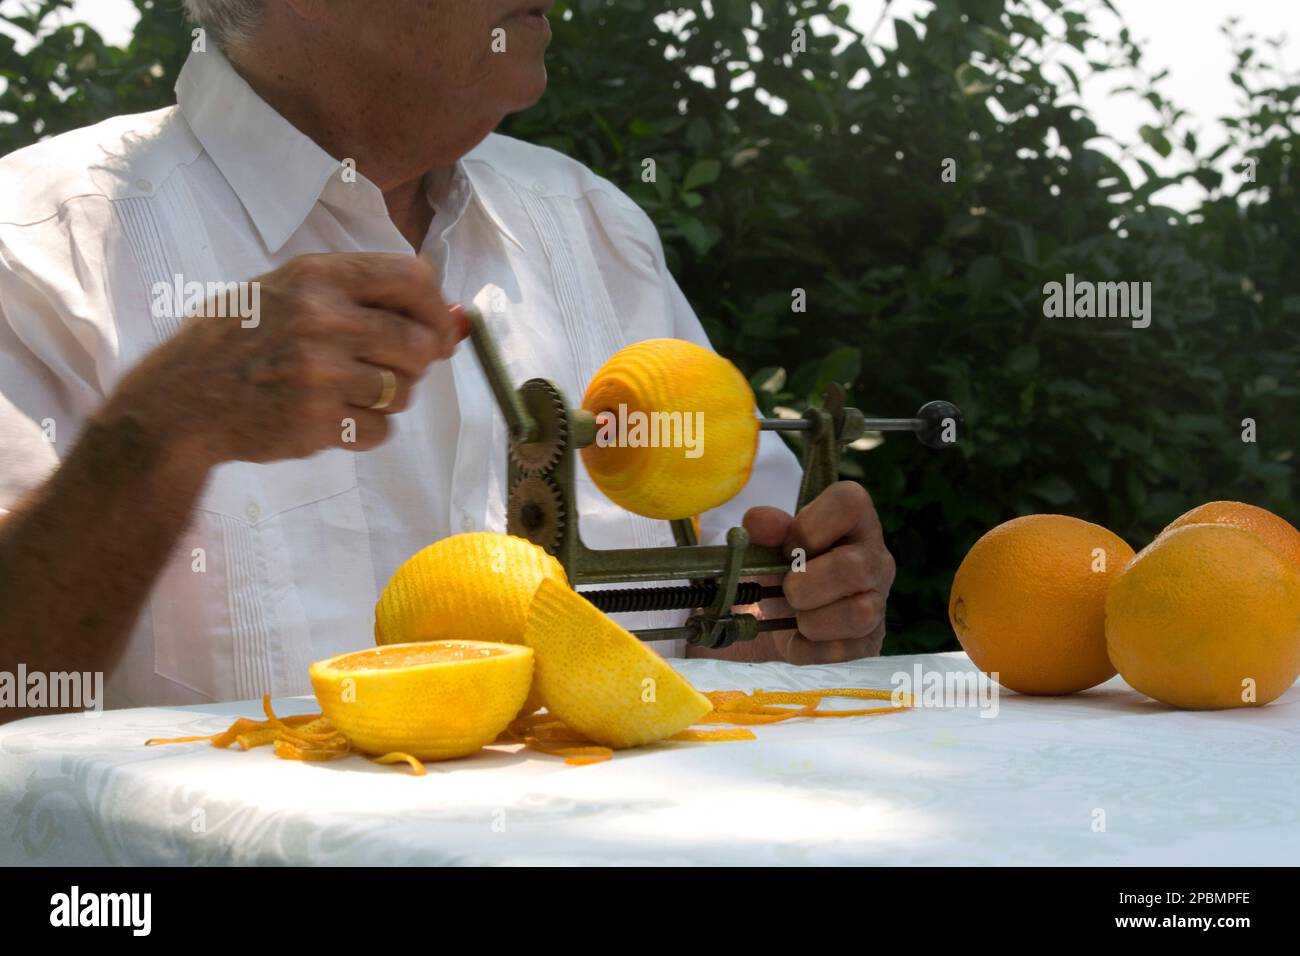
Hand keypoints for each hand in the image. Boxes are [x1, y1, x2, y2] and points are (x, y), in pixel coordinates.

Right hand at [105, 252, 463, 465]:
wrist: (180, 401)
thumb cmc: (241, 340)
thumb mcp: (292, 294)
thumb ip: (369, 299)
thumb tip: (459, 321)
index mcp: (318, 276)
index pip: (414, 278)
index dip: (435, 309)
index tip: (434, 330)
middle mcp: (323, 318)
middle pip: (420, 345)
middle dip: (414, 363)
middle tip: (384, 368)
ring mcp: (320, 372)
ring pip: (402, 392)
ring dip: (385, 399)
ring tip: (341, 391)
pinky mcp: (316, 420)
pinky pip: (379, 430)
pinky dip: (363, 431)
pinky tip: (327, 418)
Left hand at [689, 481, 895, 663]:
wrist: (774, 625)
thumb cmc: (776, 573)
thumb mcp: (763, 548)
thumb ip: (762, 531)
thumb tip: (758, 522)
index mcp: (853, 522)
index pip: (851, 502)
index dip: (812, 526)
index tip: (788, 547)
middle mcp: (875, 559)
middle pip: (855, 567)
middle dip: (806, 584)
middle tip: (786, 591)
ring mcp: (878, 602)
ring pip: (860, 613)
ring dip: (811, 620)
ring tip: (793, 617)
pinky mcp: (869, 643)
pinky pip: (845, 651)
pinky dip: (809, 649)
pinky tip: (796, 640)